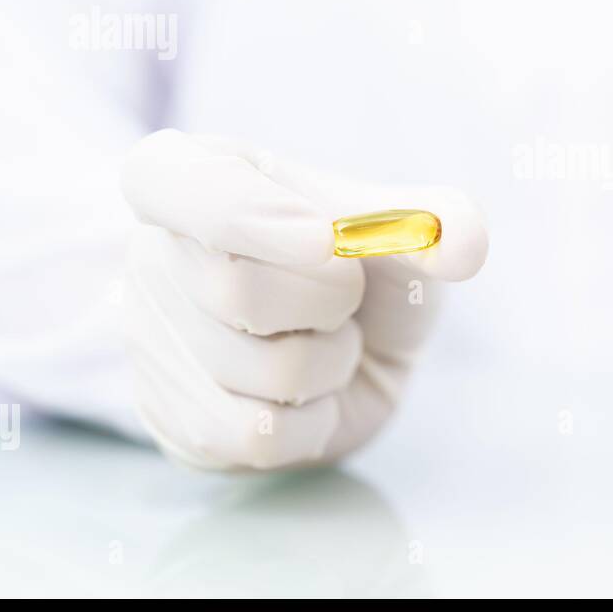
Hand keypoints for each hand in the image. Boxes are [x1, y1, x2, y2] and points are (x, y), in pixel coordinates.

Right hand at [118, 129, 486, 469]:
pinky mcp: (174, 419)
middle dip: (329, 300)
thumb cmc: (371, 269)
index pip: (167, 178)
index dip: (243, 213)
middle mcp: (153, 255)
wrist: (359, 350)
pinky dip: (312, 423)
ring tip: (324, 341)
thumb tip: (461, 245)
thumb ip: (439, 220)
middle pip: (237, 289)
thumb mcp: (410, 226)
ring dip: (329, 365)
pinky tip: (309, 395)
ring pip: (261, 372)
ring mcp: (151, 341)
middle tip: (342, 294)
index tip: (322, 237)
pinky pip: (256, 436)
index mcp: (195, 175)